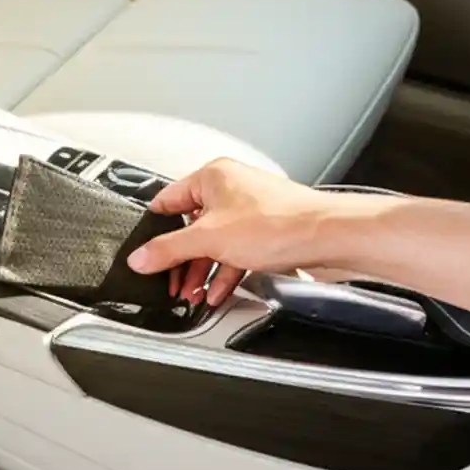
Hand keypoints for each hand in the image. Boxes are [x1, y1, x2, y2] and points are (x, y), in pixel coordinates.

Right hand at [129, 158, 382, 305]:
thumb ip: (169, 250)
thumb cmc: (281, 223)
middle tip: (172, 281)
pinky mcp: (266, 231)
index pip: (169, 202)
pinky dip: (226, 272)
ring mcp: (250, 210)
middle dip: (182, 260)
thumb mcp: (210, 239)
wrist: (328, 237)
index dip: (155, 231)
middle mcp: (232, 189)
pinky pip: (236, 252)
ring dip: (203, 270)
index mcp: (213, 176)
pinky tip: (219, 291)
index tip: (147, 253)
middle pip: (192, 227)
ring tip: (193, 293)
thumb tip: (141, 256)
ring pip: (215, 242)